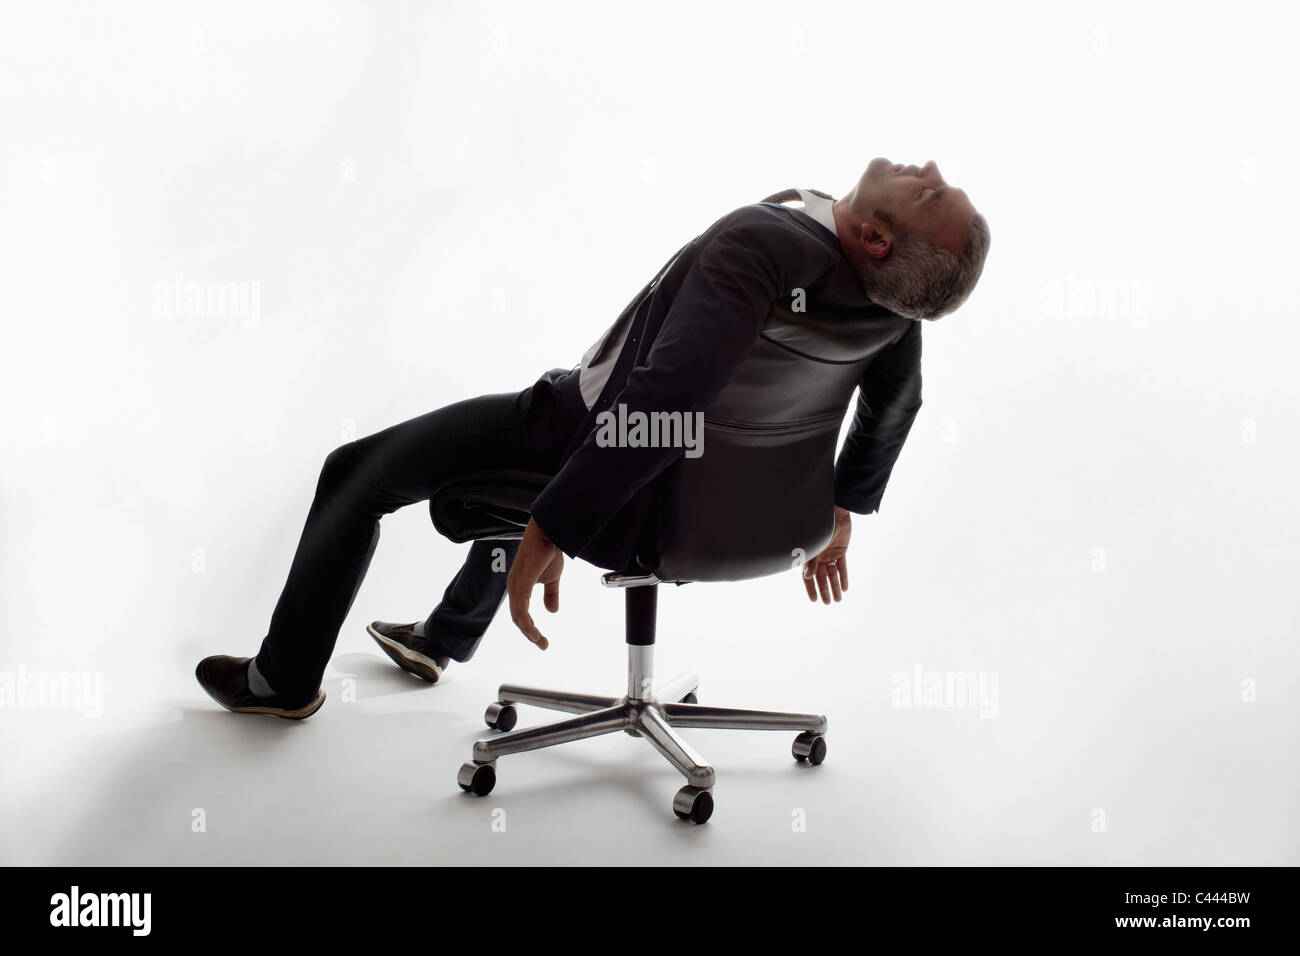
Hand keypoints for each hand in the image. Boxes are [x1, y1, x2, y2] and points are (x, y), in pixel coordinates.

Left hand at [507, 518, 563, 648]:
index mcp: (520, 587)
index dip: (530, 628)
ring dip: (528, 631)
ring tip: (540, 641)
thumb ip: (551, 595)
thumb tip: (552, 611)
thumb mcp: (552, 579)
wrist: (550, 534)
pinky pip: (520, 608)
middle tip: (543, 645)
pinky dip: (526, 622)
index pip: (521, 613)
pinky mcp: (520, 583)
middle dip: (530, 633)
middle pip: (518, 618)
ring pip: (518, 616)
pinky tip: (533, 630)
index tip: (542, 640)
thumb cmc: (549, 551)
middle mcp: (514, 588)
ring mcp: (516, 586)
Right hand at [803, 506, 850, 603]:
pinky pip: (842, 566)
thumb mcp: (815, 544)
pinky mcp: (841, 550)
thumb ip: (811, 560)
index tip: (814, 600)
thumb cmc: (820, 525)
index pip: (808, 576)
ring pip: (832, 574)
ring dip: (835, 586)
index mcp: (809, 555)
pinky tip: (845, 588)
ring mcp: (829, 554)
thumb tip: (807, 577)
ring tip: (838, 599)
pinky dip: (843, 576)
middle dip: (824, 590)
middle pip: (821, 578)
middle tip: (828, 603)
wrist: (835, 512)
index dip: (811, 588)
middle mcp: (818, 556)